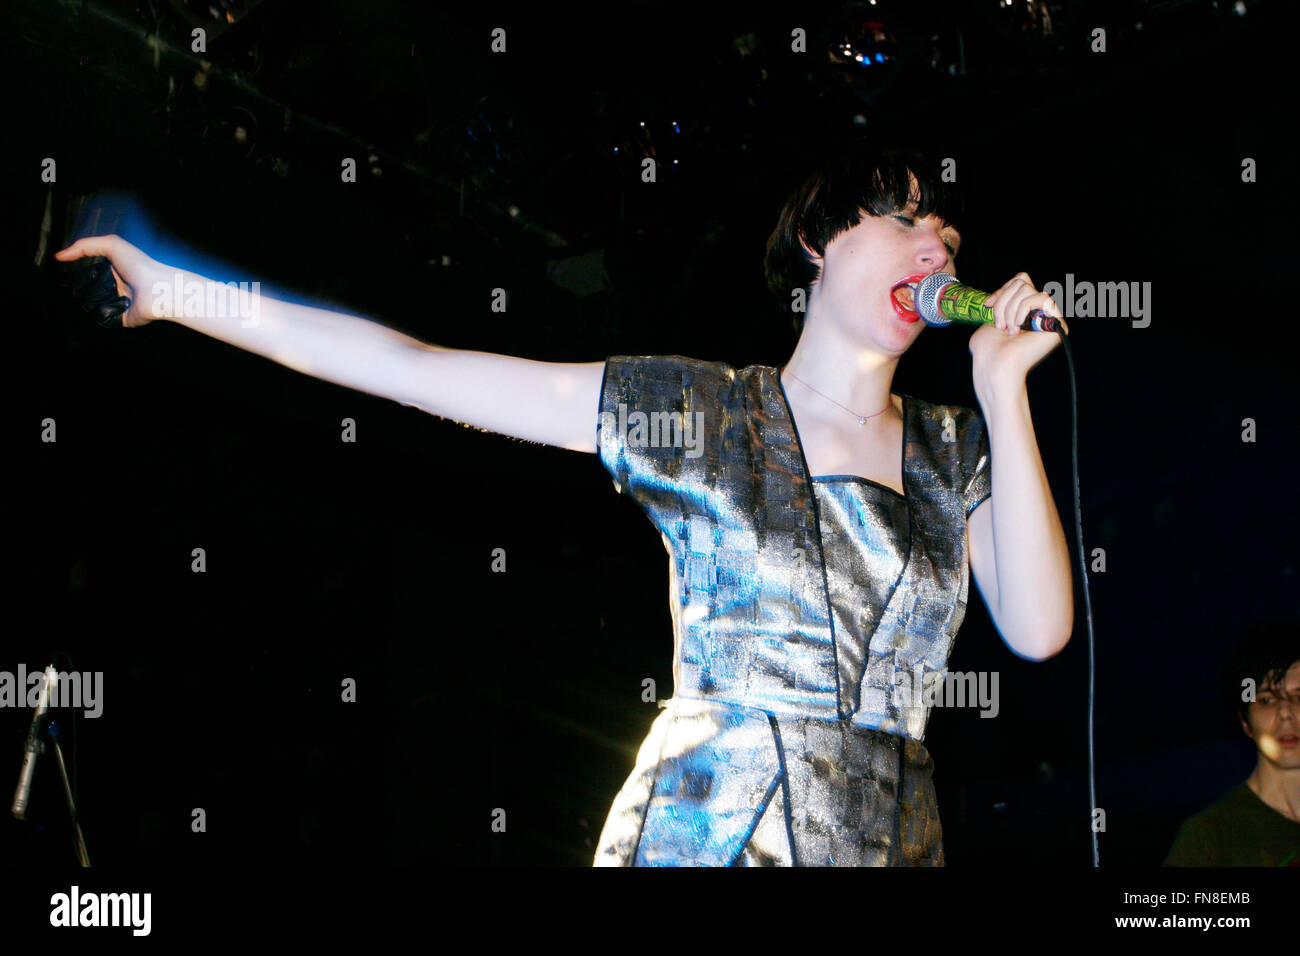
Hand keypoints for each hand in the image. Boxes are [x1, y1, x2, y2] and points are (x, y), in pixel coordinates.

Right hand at [54, 234, 167, 327]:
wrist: (156, 289)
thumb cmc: (138, 265)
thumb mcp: (111, 245)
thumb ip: (84, 246)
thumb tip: (59, 256)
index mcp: (111, 272)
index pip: (85, 273)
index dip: (73, 273)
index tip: (59, 272)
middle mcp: (112, 288)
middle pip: (84, 290)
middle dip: (75, 288)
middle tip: (63, 286)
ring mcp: (114, 304)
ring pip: (88, 304)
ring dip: (83, 300)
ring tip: (74, 297)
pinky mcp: (117, 318)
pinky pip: (98, 318)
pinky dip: (93, 313)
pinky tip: (87, 308)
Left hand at [969, 272, 1068, 397]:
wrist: (995, 366)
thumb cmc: (989, 350)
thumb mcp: (992, 317)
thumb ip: (1006, 298)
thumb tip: (1018, 280)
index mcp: (1024, 312)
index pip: (1020, 282)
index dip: (1003, 289)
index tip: (987, 305)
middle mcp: (1038, 314)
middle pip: (1023, 283)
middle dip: (1004, 302)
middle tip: (1000, 325)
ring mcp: (1049, 319)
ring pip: (1029, 289)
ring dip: (1010, 309)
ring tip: (1008, 329)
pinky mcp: (1057, 324)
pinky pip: (1042, 298)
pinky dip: (1024, 309)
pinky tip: (1018, 327)